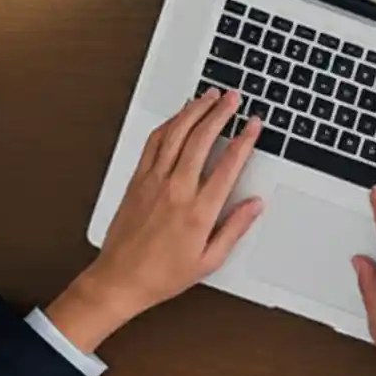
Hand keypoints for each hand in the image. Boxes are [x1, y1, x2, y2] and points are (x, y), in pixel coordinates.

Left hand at [47, 89, 263, 353]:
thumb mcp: (210, 259)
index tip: (254, 125)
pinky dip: (169, 124)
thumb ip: (236, 227)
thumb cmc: (163, 274)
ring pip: (176, 134)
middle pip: (202, 139)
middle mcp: (176, 190)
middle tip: (233, 98)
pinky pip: (154, 143)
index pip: (228, 164)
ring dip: (194, 111)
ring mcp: (153, 181)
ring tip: (209, 96)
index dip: (244, 139)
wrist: (120, 279)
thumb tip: (255, 205)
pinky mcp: (137, 180)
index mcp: (199, 211)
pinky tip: (179, 116)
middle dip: (220, 113)